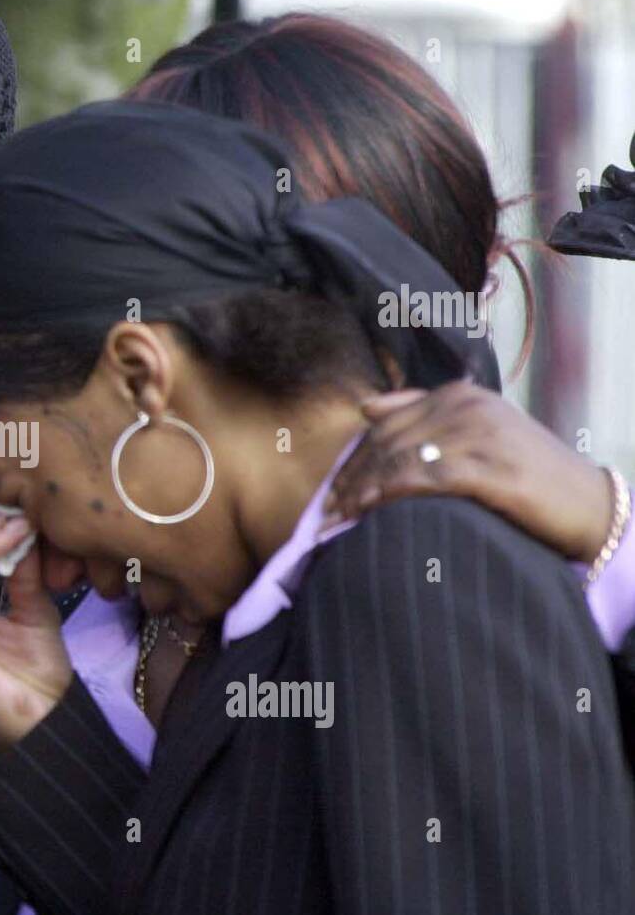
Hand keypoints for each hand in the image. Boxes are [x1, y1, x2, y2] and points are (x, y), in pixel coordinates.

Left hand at [323, 380, 611, 562]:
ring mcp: (479, 433)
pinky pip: (421, 477)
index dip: (353, 460)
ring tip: (336, 520)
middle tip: (324, 512)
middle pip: (386, 442)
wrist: (589, 502)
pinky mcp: (489, 467)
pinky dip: (387, 494)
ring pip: (398, 459)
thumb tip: (365, 408)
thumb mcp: (477, 433)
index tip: (330, 492)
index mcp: (459, 394)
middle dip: (350, 479)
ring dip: (360, 491)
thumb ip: (423, 415)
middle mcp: (467, 405)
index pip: (385, 425)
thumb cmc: (528, 474)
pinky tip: (366, 512)